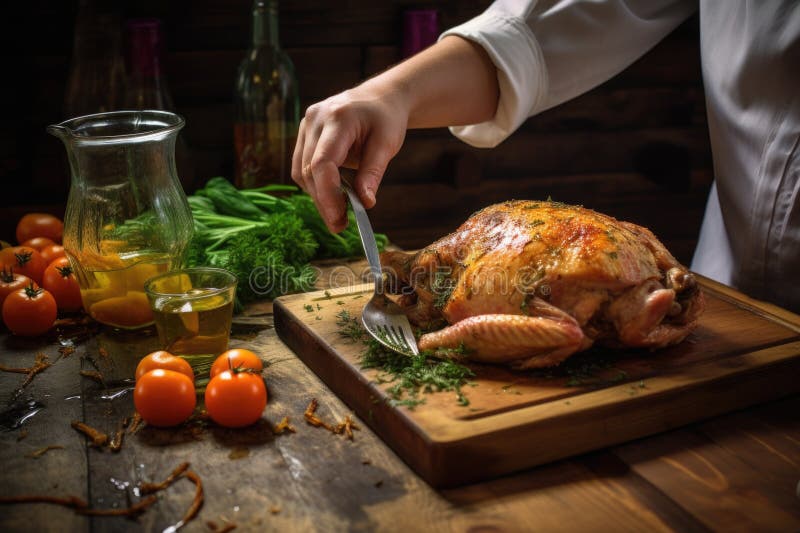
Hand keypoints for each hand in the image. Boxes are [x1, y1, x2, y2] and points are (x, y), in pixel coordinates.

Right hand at [292, 83, 409, 232]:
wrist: (380, 98)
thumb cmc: (386, 119)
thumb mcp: (387, 144)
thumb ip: (373, 173)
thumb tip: (366, 203)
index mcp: (338, 118)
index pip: (322, 162)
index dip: (327, 194)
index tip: (339, 219)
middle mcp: (315, 119)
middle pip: (308, 170)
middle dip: (323, 202)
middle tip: (340, 225)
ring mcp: (306, 124)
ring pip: (300, 171)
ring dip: (317, 195)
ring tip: (339, 211)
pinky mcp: (304, 134)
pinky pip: (301, 166)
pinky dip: (315, 184)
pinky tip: (332, 194)